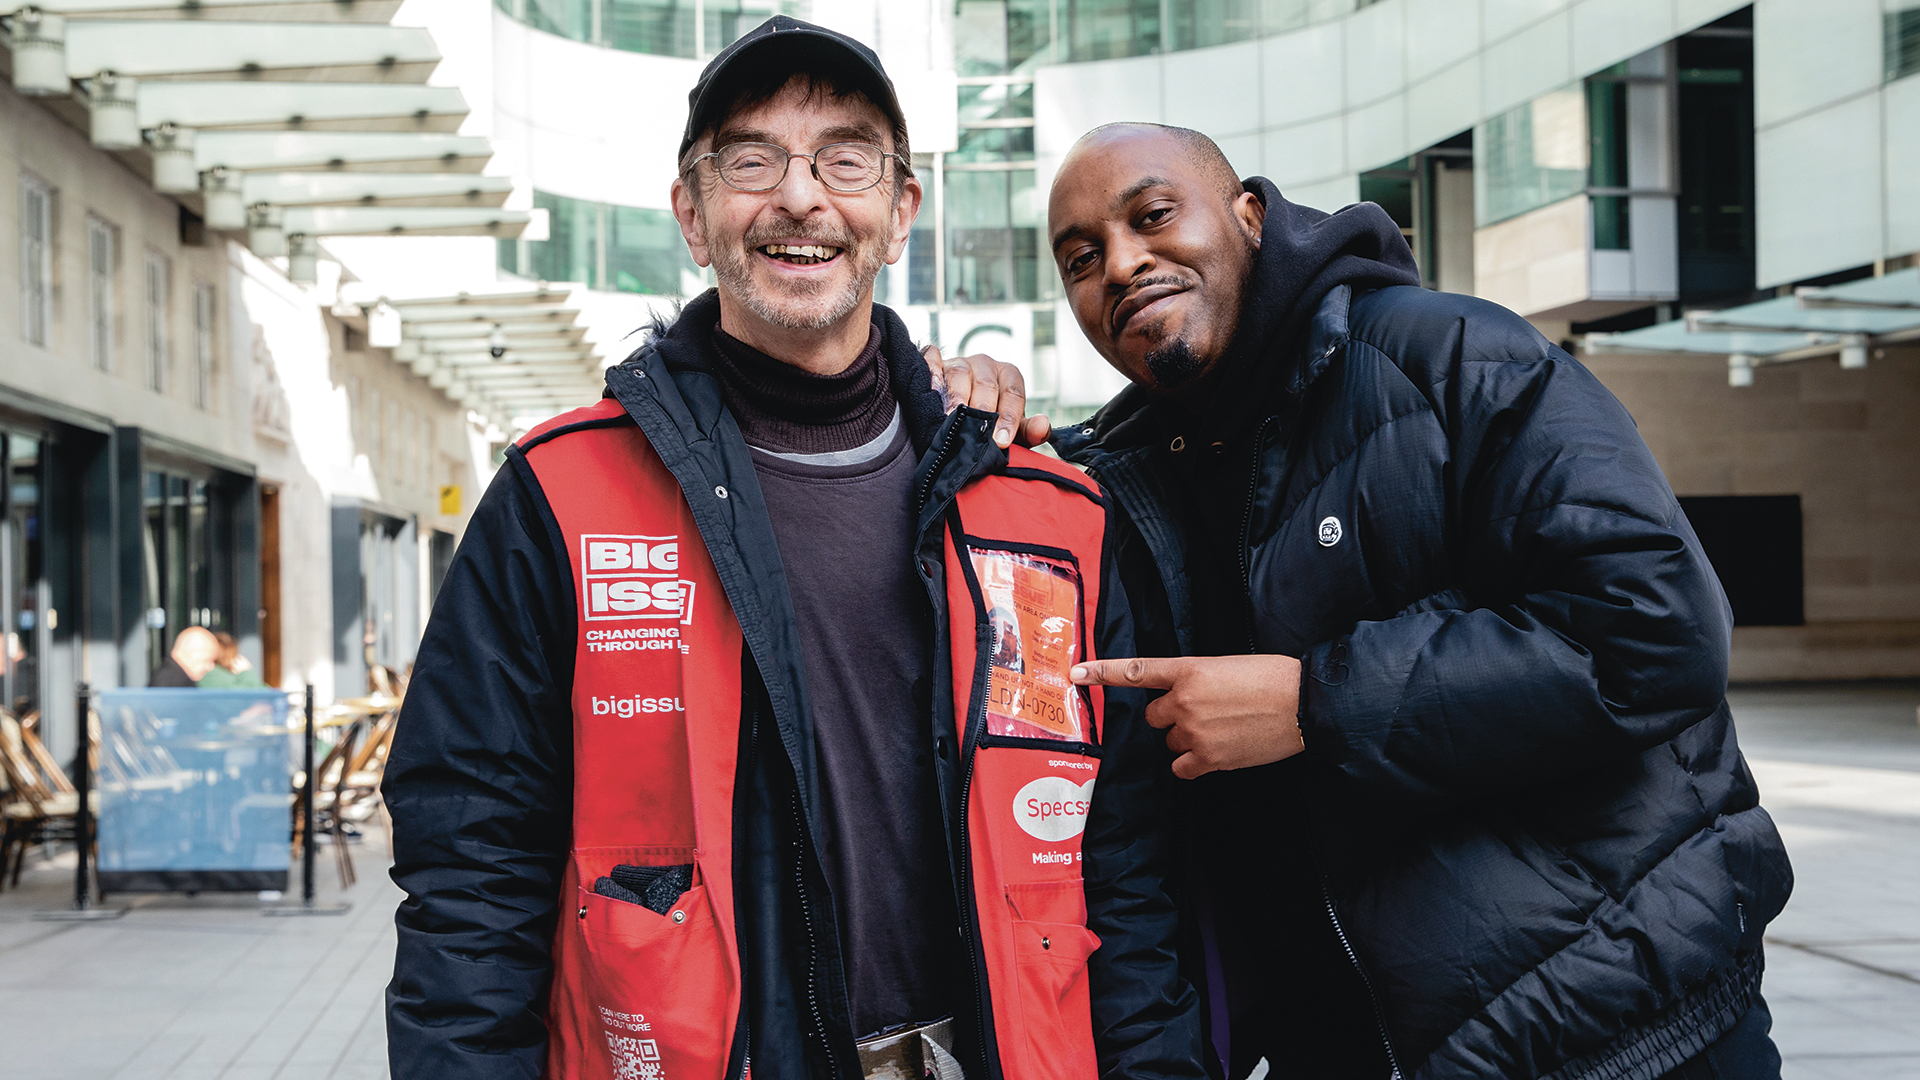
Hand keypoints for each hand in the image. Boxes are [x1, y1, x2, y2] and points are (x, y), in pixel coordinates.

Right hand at [922, 344, 1052, 448]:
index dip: (1009, 417)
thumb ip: (1028, 431)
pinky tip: (930, 389)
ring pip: (959, 374)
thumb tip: (1042, 426)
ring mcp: (958, 362)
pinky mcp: (935, 364)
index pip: (1013, 393)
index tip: (1002, 441)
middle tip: (978, 432)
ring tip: (952, 418)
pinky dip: (931, 372)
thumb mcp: (1011, 429)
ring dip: (956, 398)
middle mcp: (984, 365)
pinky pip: (932, 361)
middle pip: (986, 384)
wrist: (957, 416)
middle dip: (983, 410)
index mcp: (1008, 376)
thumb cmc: (989, 421)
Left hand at [1071, 655, 1304, 779]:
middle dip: (1173, 717)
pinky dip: (1194, 764)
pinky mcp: (1208, 758)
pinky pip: (1181, 767)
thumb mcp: (1226, 667)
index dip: (1103, 671)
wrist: (1303, 704)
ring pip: (1170, 742)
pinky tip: (1218, 752)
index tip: (1076, 673)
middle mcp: (1185, 699)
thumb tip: (1181, 702)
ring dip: (1188, 739)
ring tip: (1222, 729)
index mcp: (1190, 669)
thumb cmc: (1271, 680)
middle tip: (1206, 713)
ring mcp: (1194, 730)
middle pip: (1154, 717)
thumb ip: (1195, 681)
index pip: (1137, 670)